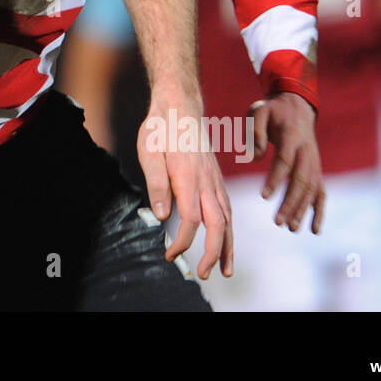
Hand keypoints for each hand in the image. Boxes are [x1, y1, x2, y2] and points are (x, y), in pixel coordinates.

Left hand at [137, 91, 233, 278]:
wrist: (179, 105)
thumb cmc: (160, 128)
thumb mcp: (149, 152)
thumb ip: (157, 183)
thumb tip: (163, 214)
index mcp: (189, 176)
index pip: (191, 219)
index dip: (183, 241)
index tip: (170, 254)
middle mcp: (207, 180)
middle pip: (218, 224)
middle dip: (215, 253)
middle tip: (206, 274)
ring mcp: (215, 179)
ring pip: (228, 218)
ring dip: (229, 246)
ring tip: (226, 270)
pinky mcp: (216, 178)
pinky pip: (228, 208)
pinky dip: (230, 229)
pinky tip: (228, 241)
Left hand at [250, 91, 324, 232]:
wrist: (297, 106)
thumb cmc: (273, 111)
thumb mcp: (259, 111)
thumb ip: (254, 131)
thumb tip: (253, 158)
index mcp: (292, 136)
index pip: (285, 161)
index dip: (275, 179)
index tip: (263, 197)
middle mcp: (307, 151)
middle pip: (301, 180)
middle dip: (291, 202)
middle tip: (278, 222)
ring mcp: (315, 162)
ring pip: (312, 189)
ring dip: (303, 210)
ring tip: (290, 228)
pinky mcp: (316, 170)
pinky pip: (320, 192)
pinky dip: (319, 211)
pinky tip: (314, 230)